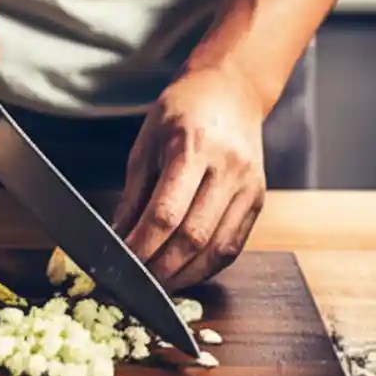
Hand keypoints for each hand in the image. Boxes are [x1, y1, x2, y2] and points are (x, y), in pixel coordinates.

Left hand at [115, 65, 266, 290]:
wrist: (231, 90)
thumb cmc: (181, 112)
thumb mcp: (146, 145)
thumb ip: (133, 196)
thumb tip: (117, 239)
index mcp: (194, 147)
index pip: (166, 212)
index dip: (142, 246)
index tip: (120, 262)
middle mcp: (228, 167)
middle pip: (193, 236)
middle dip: (161, 267)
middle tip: (135, 283)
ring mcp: (249, 185)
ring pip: (217, 248)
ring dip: (185, 275)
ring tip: (158, 286)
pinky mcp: (259, 199)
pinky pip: (233, 245)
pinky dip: (207, 266)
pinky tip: (185, 273)